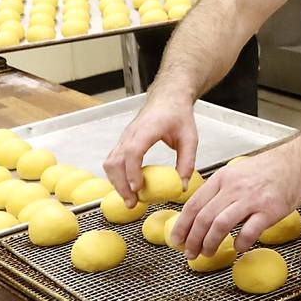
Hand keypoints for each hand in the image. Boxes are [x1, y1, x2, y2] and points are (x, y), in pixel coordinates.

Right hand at [104, 93, 198, 207]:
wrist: (168, 98)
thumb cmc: (178, 115)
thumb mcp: (190, 138)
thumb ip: (187, 162)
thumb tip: (182, 186)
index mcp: (148, 129)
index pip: (133, 151)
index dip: (132, 171)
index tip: (138, 188)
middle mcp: (131, 133)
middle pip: (116, 161)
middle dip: (121, 184)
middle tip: (133, 203)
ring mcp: (124, 138)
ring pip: (110, 162)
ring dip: (116, 182)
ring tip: (130, 199)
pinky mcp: (123, 142)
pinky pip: (112, 161)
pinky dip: (116, 176)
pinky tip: (128, 187)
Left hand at [170, 147, 300, 258]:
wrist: (297, 163)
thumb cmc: (268, 170)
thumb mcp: (237, 172)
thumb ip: (219, 190)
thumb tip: (200, 213)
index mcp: (223, 178)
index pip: (194, 204)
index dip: (182, 225)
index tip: (176, 240)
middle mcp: (234, 188)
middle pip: (204, 217)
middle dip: (193, 239)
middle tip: (190, 253)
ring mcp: (252, 199)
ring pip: (220, 225)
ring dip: (210, 243)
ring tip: (207, 253)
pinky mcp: (269, 210)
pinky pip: (249, 232)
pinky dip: (240, 243)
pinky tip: (239, 247)